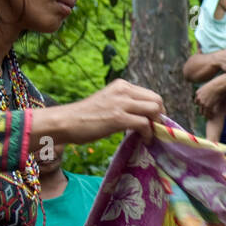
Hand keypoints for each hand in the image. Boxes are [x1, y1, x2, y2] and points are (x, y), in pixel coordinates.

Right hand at [33, 79, 164, 146]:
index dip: (156, 109)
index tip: (153, 122)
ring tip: (149, 135)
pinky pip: (144, 124)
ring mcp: (121, 103)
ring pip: (154, 109)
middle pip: (157, 100)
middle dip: (160, 116)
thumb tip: (144, 116)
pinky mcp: (118, 118)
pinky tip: (144, 140)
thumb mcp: (108, 102)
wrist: (65, 122)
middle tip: (154, 129)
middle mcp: (123, 90)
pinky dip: (148, 134)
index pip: (150, 94)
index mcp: (121, 85)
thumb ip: (125, 104)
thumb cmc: (85, 117)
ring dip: (156, 125)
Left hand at [196, 73, 225, 115]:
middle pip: (199, 108)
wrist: (219, 84)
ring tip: (211, 115)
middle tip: (209, 113)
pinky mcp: (207, 106)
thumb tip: (210, 92)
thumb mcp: (209, 86)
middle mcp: (198, 98)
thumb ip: (207, 91)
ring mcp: (202, 102)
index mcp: (198, 93)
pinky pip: (207, 114)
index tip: (207, 107)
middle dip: (204, 111)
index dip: (202, 105)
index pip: (197, 102)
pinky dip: (210, 115)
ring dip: (207, 114)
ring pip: (202, 112)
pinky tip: (213, 115)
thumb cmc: (217, 84)